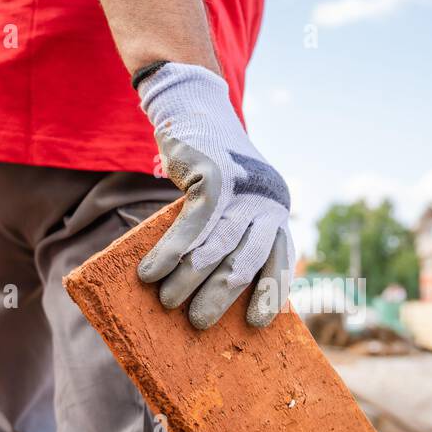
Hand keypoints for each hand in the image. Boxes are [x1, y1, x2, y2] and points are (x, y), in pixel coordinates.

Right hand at [134, 62, 292, 329]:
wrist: (194, 108)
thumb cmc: (208, 166)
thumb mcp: (231, 197)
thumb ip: (232, 232)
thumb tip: (207, 288)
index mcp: (275, 210)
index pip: (280, 259)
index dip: (271, 293)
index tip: (259, 323)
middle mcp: (267, 201)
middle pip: (247, 262)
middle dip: (222, 297)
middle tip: (198, 323)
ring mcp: (242, 188)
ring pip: (216, 247)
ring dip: (189, 280)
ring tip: (168, 303)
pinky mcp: (214, 177)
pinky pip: (191, 226)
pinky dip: (170, 253)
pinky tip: (151, 273)